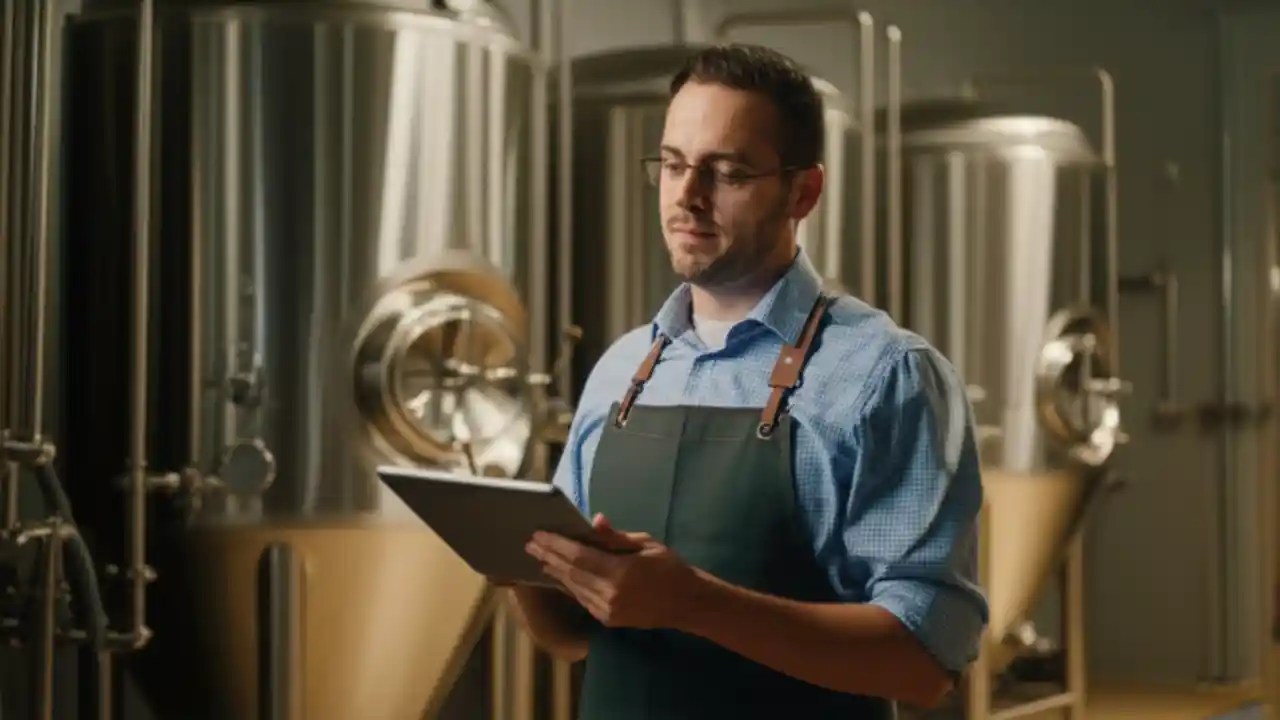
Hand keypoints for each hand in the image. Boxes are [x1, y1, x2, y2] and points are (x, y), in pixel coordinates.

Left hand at [526, 514, 702, 629]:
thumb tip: (594, 520)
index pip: (579, 557)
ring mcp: (606, 610)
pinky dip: (568, 585)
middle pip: (571, 572)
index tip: (539, 535)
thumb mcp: (646, 544)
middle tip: (530, 544)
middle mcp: (609, 594)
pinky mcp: (607, 619)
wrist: (686, 603)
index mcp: (620, 573)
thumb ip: (616, 537)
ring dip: (555, 571)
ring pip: (573, 587)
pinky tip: (557, 575)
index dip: (557, 545)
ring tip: (538, 557)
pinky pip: (581, 598)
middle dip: (549, 556)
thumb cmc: (669, 568)